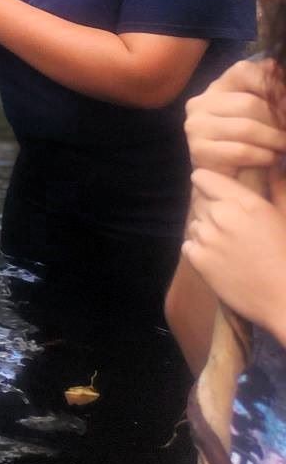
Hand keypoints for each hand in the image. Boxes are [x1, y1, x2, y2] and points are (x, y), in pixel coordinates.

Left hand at [183, 168, 285, 337]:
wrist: (285, 300)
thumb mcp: (285, 217)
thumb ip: (277, 187)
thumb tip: (272, 163)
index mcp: (245, 202)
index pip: (202, 177)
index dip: (209, 185)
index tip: (218, 194)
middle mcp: (222, 215)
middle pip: (199, 201)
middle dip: (212, 211)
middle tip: (234, 230)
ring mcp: (207, 237)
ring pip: (194, 224)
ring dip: (206, 232)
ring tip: (231, 248)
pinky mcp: (197, 259)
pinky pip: (189, 245)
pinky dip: (200, 251)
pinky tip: (223, 262)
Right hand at [186, 59, 285, 174]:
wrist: (231, 178)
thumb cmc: (251, 142)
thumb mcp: (262, 113)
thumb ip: (268, 91)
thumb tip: (273, 65)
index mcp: (218, 87)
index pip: (244, 70)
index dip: (271, 85)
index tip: (285, 104)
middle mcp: (200, 102)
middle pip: (250, 103)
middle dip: (278, 121)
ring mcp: (195, 126)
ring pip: (246, 128)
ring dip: (274, 140)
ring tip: (283, 147)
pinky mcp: (198, 150)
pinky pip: (240, 150)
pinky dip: (262, 156)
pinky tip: (269, 159)